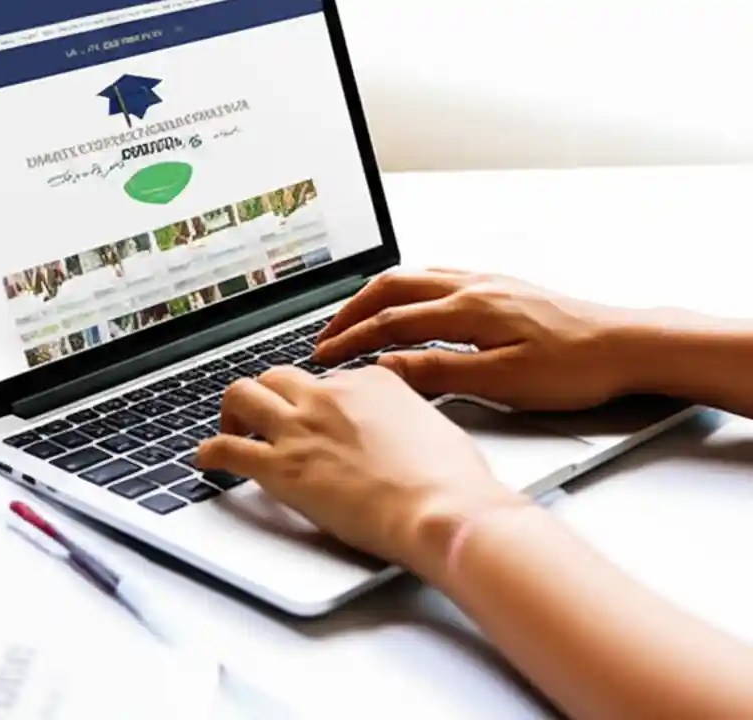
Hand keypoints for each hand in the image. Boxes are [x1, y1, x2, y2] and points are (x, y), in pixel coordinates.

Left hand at [196, 366, 523, 576]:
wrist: (441, 510)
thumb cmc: (452, 481)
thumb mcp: (437, 426)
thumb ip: (407, 419)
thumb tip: (404, 431)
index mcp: (371, 381)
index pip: (329, 378)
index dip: (318, 399)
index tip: (316, 415)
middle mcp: (329, 396)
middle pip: (279, 377)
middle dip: (269, 395)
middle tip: (265, 417)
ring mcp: (300, 428)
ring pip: (242, 395)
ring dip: (232, 412)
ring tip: (230, 429)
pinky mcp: (280, 467)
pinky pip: (227, 449)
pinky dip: (209, 452)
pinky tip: (205, 459)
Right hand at [313, 269, 645, 410]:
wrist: (628, 345)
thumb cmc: (574, 367)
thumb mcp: (501, 381)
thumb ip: (438, 372)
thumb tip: (383, 368)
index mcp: (468, 308)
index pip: (390, 322)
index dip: (351, 340)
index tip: (324, 357)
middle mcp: (473, 285)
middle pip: (392, 287)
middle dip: (352, 310)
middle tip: (326, 335)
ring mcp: (488, 282)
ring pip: (414, 276)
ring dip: (376, 296)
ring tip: (354, 318)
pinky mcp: (501, 286)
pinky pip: (438, 277)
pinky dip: (407, 290)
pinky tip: (408, 304)